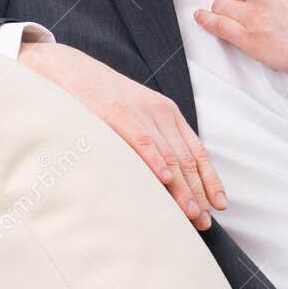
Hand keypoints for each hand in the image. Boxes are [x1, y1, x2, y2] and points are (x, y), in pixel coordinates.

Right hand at [18, 40, 224, 229]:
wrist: (68, 67)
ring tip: (190, 213)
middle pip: (186, 159)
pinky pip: (141, 139)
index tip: (219, 205)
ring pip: (169, 154)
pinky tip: (164, 179)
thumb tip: (165, 178)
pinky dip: (155, 160)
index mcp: (167, 113)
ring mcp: (139, 112)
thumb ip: (152, 139)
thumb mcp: (135, 115)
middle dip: (198, 192)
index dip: (210, 180)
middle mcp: (160, 112)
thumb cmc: (100, 97)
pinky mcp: (116, 112)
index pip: (197, 151)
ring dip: (182, 187)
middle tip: (204, 221)